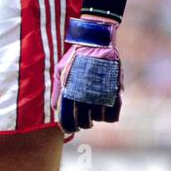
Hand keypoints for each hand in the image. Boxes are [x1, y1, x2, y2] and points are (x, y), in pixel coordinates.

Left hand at [51, 16, 121, 130]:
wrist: (96, 42)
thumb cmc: (76, 56)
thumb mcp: (60, 71)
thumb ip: (57, 91)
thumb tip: (56, 109)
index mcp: (69, 93)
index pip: (68, 121)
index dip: (69, 128)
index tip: (71, 128)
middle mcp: (85, 97)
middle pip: (85, 123)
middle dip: (83, 123)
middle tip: (84, 118)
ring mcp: (101, 95)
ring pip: (99, 119)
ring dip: (97, 116)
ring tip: (95, 107)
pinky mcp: (115, 92)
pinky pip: (113, 115)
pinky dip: (111, 116)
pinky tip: (107, 110)